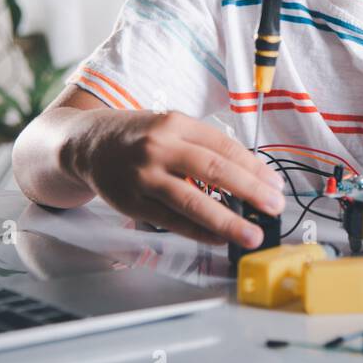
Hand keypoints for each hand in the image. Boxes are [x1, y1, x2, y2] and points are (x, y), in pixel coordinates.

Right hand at [83, 110, 284, 247]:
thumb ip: (203, 147)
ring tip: (251, 234)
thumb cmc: (138, 136)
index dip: (254, 168)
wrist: (87, 144)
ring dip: (227, 221)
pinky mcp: (132, 202)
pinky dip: (198, 231)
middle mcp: (159, 147)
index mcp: (175, 124)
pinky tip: (218, 238)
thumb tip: (247, 177)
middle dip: (249, 191)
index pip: (224, 147)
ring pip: (191, 201)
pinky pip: (171, 220)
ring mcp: (143, 176)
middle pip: (212, 170)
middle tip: (274, 207)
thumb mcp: (170, 126)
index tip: (275, 185)